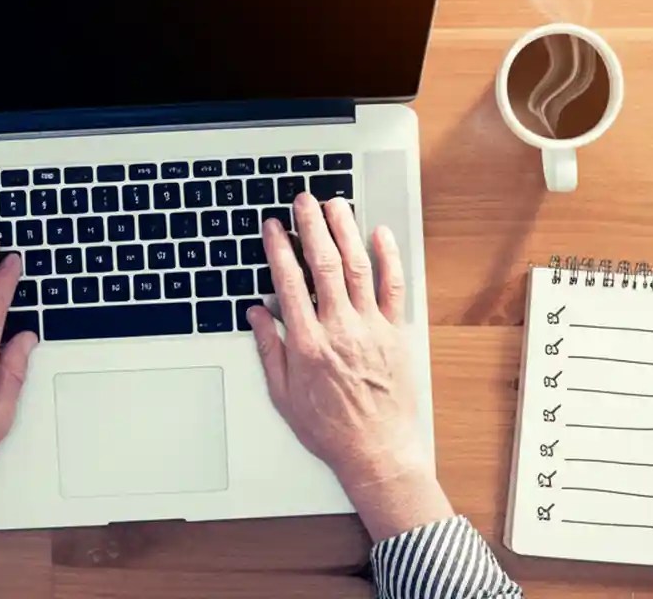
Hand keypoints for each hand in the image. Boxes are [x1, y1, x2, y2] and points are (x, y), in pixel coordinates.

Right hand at [247, 194, 452, 540]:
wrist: (377, 451)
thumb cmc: (331, 429)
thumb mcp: (284, 396)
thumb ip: (270, 350)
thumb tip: (257, 314)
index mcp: (308, 344)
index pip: (289, 283)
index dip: (278, 249)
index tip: (272, 228)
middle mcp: (340, 330)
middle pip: (324, 265)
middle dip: (311, 227)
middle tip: (302, 201)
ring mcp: (371, 328)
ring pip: (358, 267)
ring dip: (345, 231)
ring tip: (335, 205)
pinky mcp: (395, 333)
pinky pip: (393, 287)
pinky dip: (388, 258)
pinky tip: (380, 235)